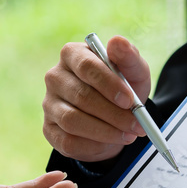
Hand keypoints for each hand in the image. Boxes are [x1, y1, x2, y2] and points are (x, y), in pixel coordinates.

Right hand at [42, 36, 151, 161]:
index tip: (130, 101)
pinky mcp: (49, 129)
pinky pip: (68, 141)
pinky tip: (110, 143)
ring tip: (128, 135)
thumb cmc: (122, 88)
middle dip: (113, 114)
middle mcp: (55, 77)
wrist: (113, 116)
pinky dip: (93, 146)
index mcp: (72, 54)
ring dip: (105, 131)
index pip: (87, 66)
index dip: (109, 84)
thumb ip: (128, 57)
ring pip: (73, 121)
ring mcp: (49, 104)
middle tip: (137, 125)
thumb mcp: (133, 72)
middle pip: (81, 96)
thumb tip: (117, 41)